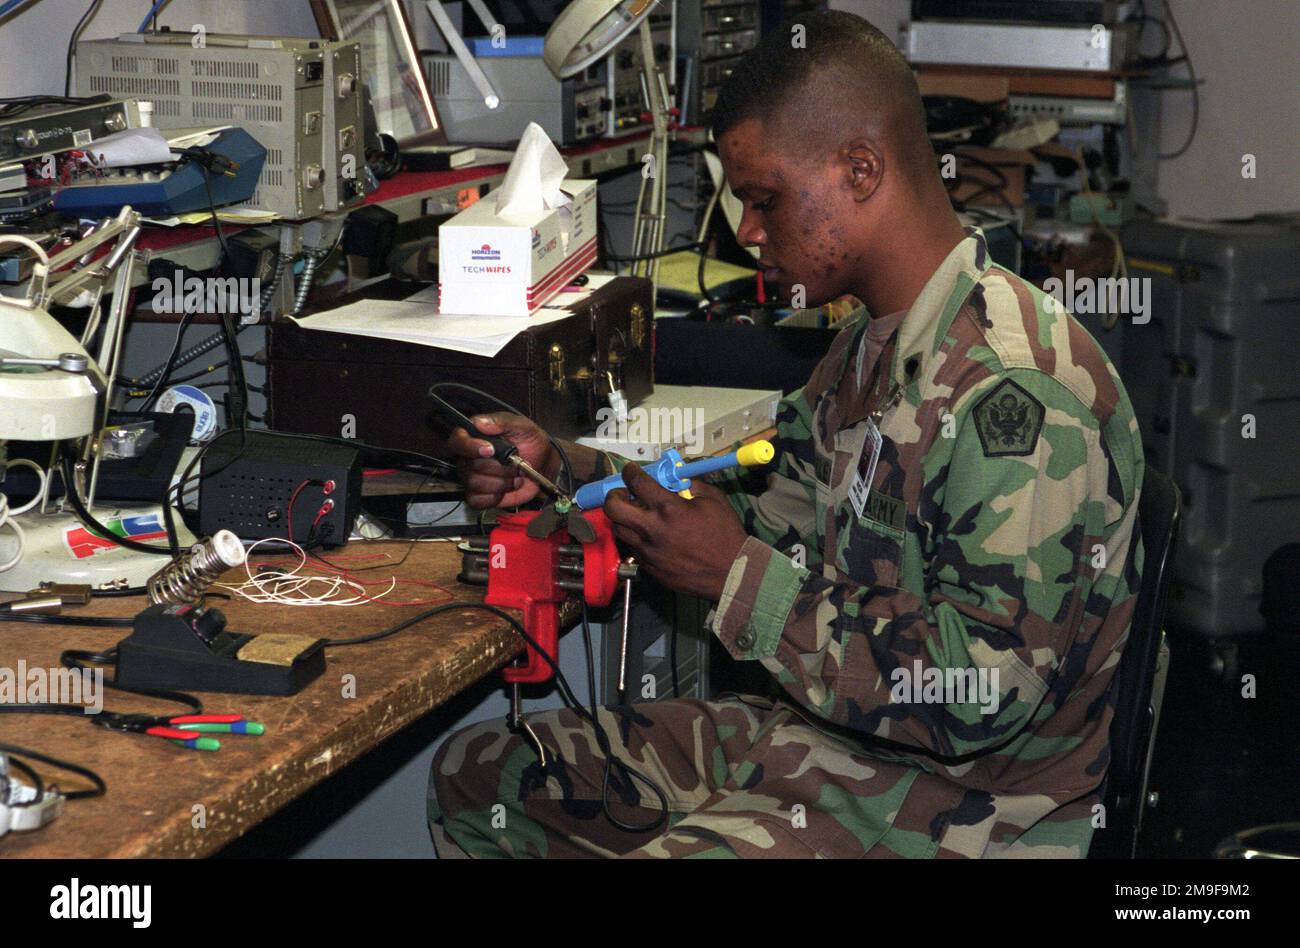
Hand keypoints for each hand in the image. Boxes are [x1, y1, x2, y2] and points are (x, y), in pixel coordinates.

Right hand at [448, 412, 556, 508]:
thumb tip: (480, 423)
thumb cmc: (530, 442)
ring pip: (475, 484)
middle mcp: (469, 457)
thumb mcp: (522, 425)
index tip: (490, 450)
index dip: (470, 447)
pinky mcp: (479, 495)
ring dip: (501, 482)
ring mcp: (472, 477)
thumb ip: (501, 421)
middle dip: (499, 467)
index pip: (457, 441)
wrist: (542, 464)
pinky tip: (505, 488)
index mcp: (475, 436)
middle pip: (469, 466)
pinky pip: (477, 501)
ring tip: (514, 475)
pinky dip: (495, 497)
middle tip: (515, 463)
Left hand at [603, 462, 748, 600]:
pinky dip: (636, 537)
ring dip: (623, 518)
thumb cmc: (725, 535)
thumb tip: (676, 478)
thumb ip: (692, 484)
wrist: (731, 573)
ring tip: (635, 515)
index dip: (630, 472)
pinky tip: (649, 535)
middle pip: (613, 508)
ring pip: (618, 529)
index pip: (636, 482)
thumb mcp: (714, 500)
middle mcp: (652, 529)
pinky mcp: (649, 567)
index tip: (630, 470)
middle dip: (613, 495)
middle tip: (623, 494)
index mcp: (668, 508)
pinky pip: (632, 548)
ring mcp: (647, 550)